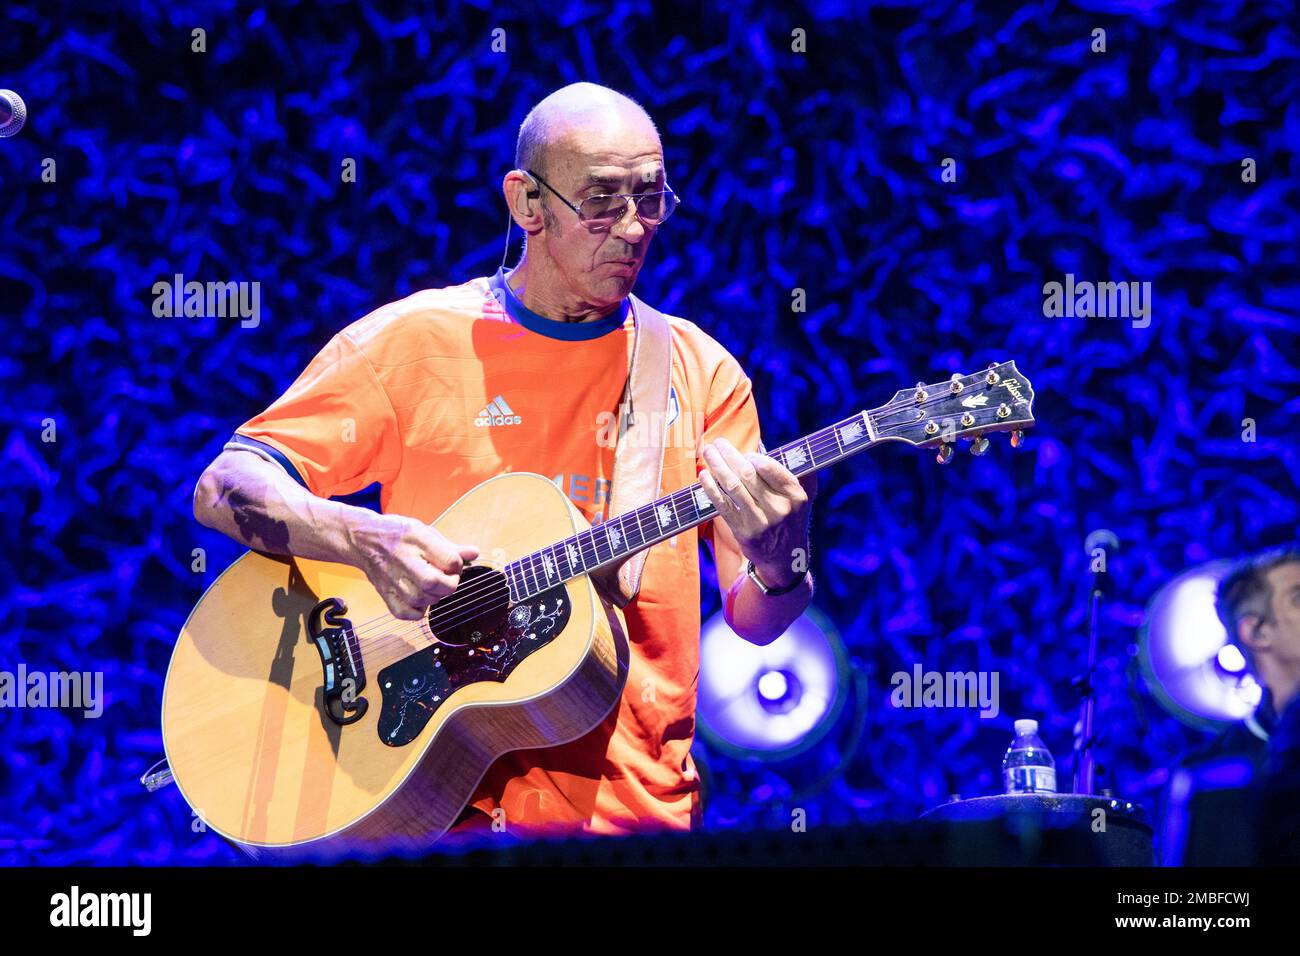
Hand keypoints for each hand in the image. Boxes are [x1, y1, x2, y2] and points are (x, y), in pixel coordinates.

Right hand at [348, 513, 479, 620]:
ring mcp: (391, 577)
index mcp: (416, 538)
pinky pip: (404, 612)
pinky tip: (421, 601)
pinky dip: (417, 612)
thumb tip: (474, 553)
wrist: (361, 539)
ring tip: (433, 588)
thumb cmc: (397, 534)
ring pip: (419, 599)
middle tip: (447, 580)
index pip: (448, 559)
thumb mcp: (424, 531)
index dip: (457, 565)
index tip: (454, 565)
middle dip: (448, 584)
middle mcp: (402, 558)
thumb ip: (449, 546)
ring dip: (434, 597)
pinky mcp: (383, 592)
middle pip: (432, 582)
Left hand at [698, 437, 816, 586]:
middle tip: (717, 444)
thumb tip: (767, 447)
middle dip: (729, 455)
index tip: (745, 452)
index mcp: (796, 496)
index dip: (755, 458)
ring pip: (733, 487)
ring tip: (708, 452)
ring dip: (717, 466)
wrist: (786, 559)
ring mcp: (760, 521)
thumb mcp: (803, 499)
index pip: (772, 469)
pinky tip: (704, 476)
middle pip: (748, 475)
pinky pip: (723, 505)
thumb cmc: (791, 520)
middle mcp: (779, 509)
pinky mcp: (743, 532)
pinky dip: (711, 488)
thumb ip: (795, 473)